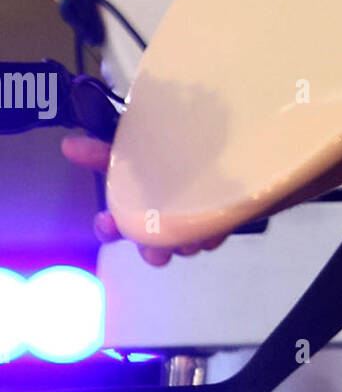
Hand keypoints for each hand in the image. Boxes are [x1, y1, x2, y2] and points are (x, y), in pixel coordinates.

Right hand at [61, 133, 230, 266]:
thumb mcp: (138, 146)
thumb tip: (69, 145)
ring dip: (183, 245)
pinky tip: (214, 231)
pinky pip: (214, 235)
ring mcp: (191, 219)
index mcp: (139, 202)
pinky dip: (213, 234)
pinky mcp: (220, 217)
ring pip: (182, 245)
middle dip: (150, 250)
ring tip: (189, 239)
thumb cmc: (172, 149)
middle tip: (155, 249)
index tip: (107, 221)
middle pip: (149, 243)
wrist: (222, 141)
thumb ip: (105, 150)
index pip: (114, 226)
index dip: (108, 229)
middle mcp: (162, 216)